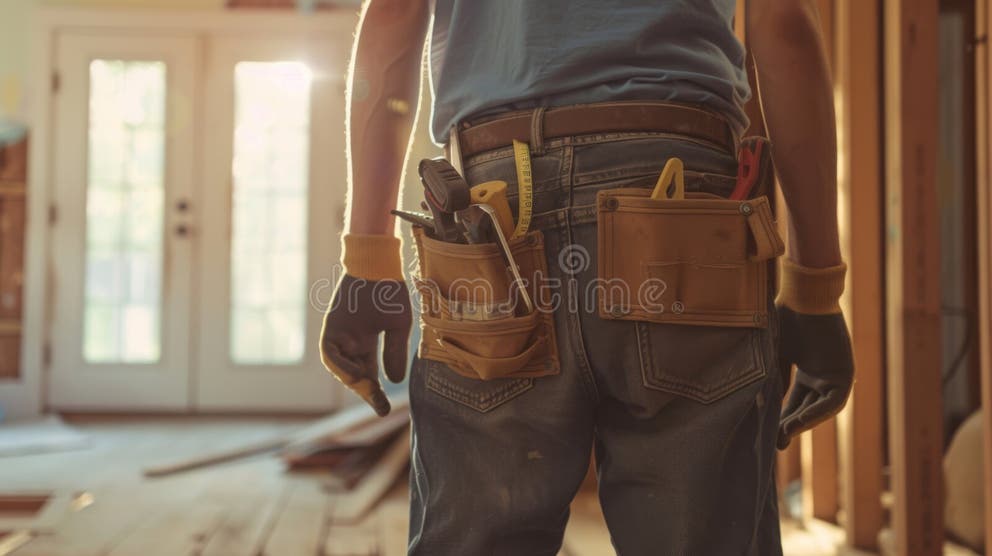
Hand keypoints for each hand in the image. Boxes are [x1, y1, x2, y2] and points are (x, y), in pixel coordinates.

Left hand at [319, 274, 411, 415]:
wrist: (377, 264)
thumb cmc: (389, 291)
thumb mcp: (398, 326)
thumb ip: (394, 352)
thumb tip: (395, 381)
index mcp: (365, 342)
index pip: (368, 374)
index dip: (375, 392)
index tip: (385, 410)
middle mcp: (349, 341)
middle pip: (353, 374)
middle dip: (365, 392)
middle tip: (380, 406)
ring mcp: (338, 334)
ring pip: (338, 367)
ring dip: (352, 381)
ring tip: (368, 390)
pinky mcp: (331, 326)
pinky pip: (330, 353)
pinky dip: (340, 366)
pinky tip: (355, 374)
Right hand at [776, 306, 853, 448]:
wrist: (804, 295)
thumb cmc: (786, 317)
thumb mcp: (775, 354)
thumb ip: (774, 380)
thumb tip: (765, 407)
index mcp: (806, 368)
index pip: (793, 399)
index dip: (780, 416)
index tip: (766, 433)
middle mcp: (821, 373)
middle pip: (805, 407)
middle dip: (790, 426)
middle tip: (775, 445)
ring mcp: (835, 373)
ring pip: (820, 408)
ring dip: (803, 424)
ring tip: (783, 437)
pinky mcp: (846, 372)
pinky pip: (832, 401)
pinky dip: (815, 414)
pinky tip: (796, 424)